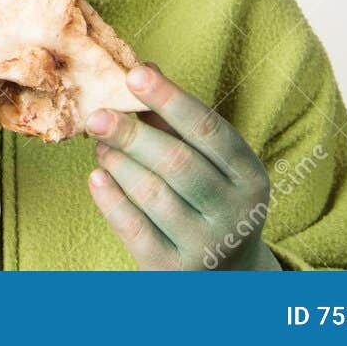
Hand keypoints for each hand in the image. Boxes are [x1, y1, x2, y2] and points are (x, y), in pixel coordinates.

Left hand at [86, 64, 280, 269]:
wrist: (229, 279)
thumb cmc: (212, 201)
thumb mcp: (213, 164)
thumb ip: (178, 121)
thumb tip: (144, 67)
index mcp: (250, 176)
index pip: (209, 128)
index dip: (170, 98)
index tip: (134, 74)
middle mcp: (236, 213)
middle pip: (176, 162)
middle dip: (131, 134)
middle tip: (96, 115)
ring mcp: (206, 246)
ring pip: (152, 193)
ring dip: (117, 163)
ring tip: (100, 145)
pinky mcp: (174, 271)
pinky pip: (134, 228)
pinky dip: (110, 199)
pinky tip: (97, 176)